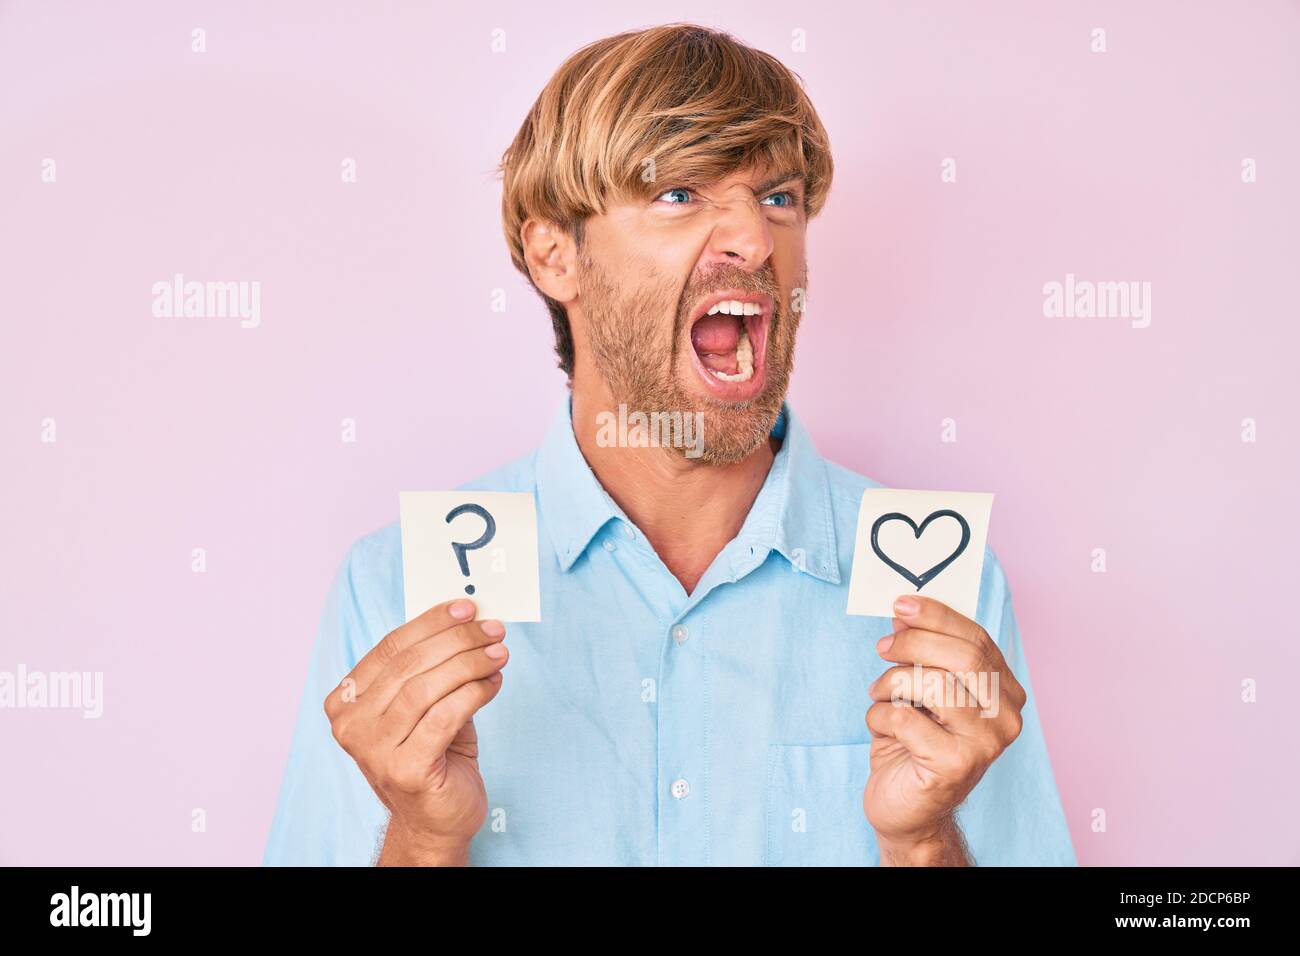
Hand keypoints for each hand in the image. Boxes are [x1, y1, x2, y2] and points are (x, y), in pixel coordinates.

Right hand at [323, 598, 508, 863]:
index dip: (431, 622)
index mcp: (345, 702)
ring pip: (426, 688)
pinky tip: (493, 684)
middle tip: (493, 630)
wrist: (436, 820)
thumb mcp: (424, 704)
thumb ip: (432, 666)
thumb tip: (467, 620)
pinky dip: (474, 694)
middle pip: (409, 665)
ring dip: (469, 664)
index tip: (467, 607)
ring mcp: (374, 751)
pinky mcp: (405, 770)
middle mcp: (351, 726)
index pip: (391, 647)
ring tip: (498, 655)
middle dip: (457, 640)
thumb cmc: (432, 754)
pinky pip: (444, 717)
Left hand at [863, 595, 1026, 863]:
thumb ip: (923, 653)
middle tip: (883, 646)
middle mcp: (1007, 718)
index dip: (938, 617)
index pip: (978, 640)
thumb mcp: (920, 690)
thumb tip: (905, 612)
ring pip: (932, 684)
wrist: (908, 810)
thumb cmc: (914, 744)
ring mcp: (986, 744)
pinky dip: (881, 716)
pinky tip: (883, 728)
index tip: (901, 605)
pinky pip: (906, 718)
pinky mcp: (956, 765)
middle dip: (915, 642)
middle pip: (964, 657)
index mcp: (1005, 693)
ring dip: (892, 683)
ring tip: (881, 694)